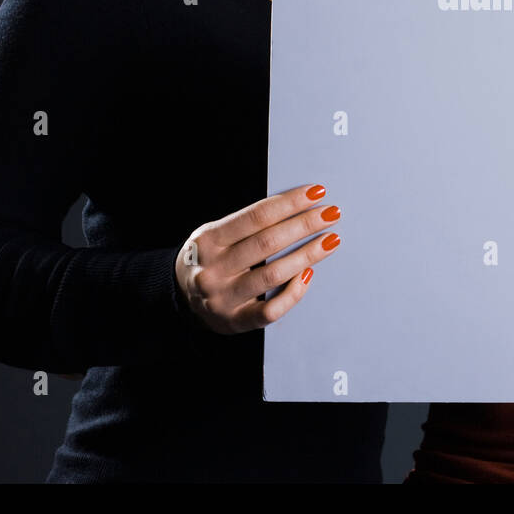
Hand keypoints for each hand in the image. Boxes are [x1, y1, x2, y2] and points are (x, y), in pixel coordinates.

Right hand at [173, 183, 342, 334]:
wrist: (181, 296)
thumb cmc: (210, 257)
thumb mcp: (216, 234)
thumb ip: (248, 224)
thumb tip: (297, 206)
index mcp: (209, 240)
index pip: (256, 216)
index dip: (289, 203)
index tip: (316, 192)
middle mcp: (213, 269)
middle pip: (268, 243)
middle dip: (304, 225)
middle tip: (332, 213)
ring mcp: (222, 298)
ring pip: (273, 274)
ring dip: (307, 255)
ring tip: (330, 240)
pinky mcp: (234, 321)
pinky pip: (271, 310)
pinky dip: (293, 292)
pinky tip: (308, 275)